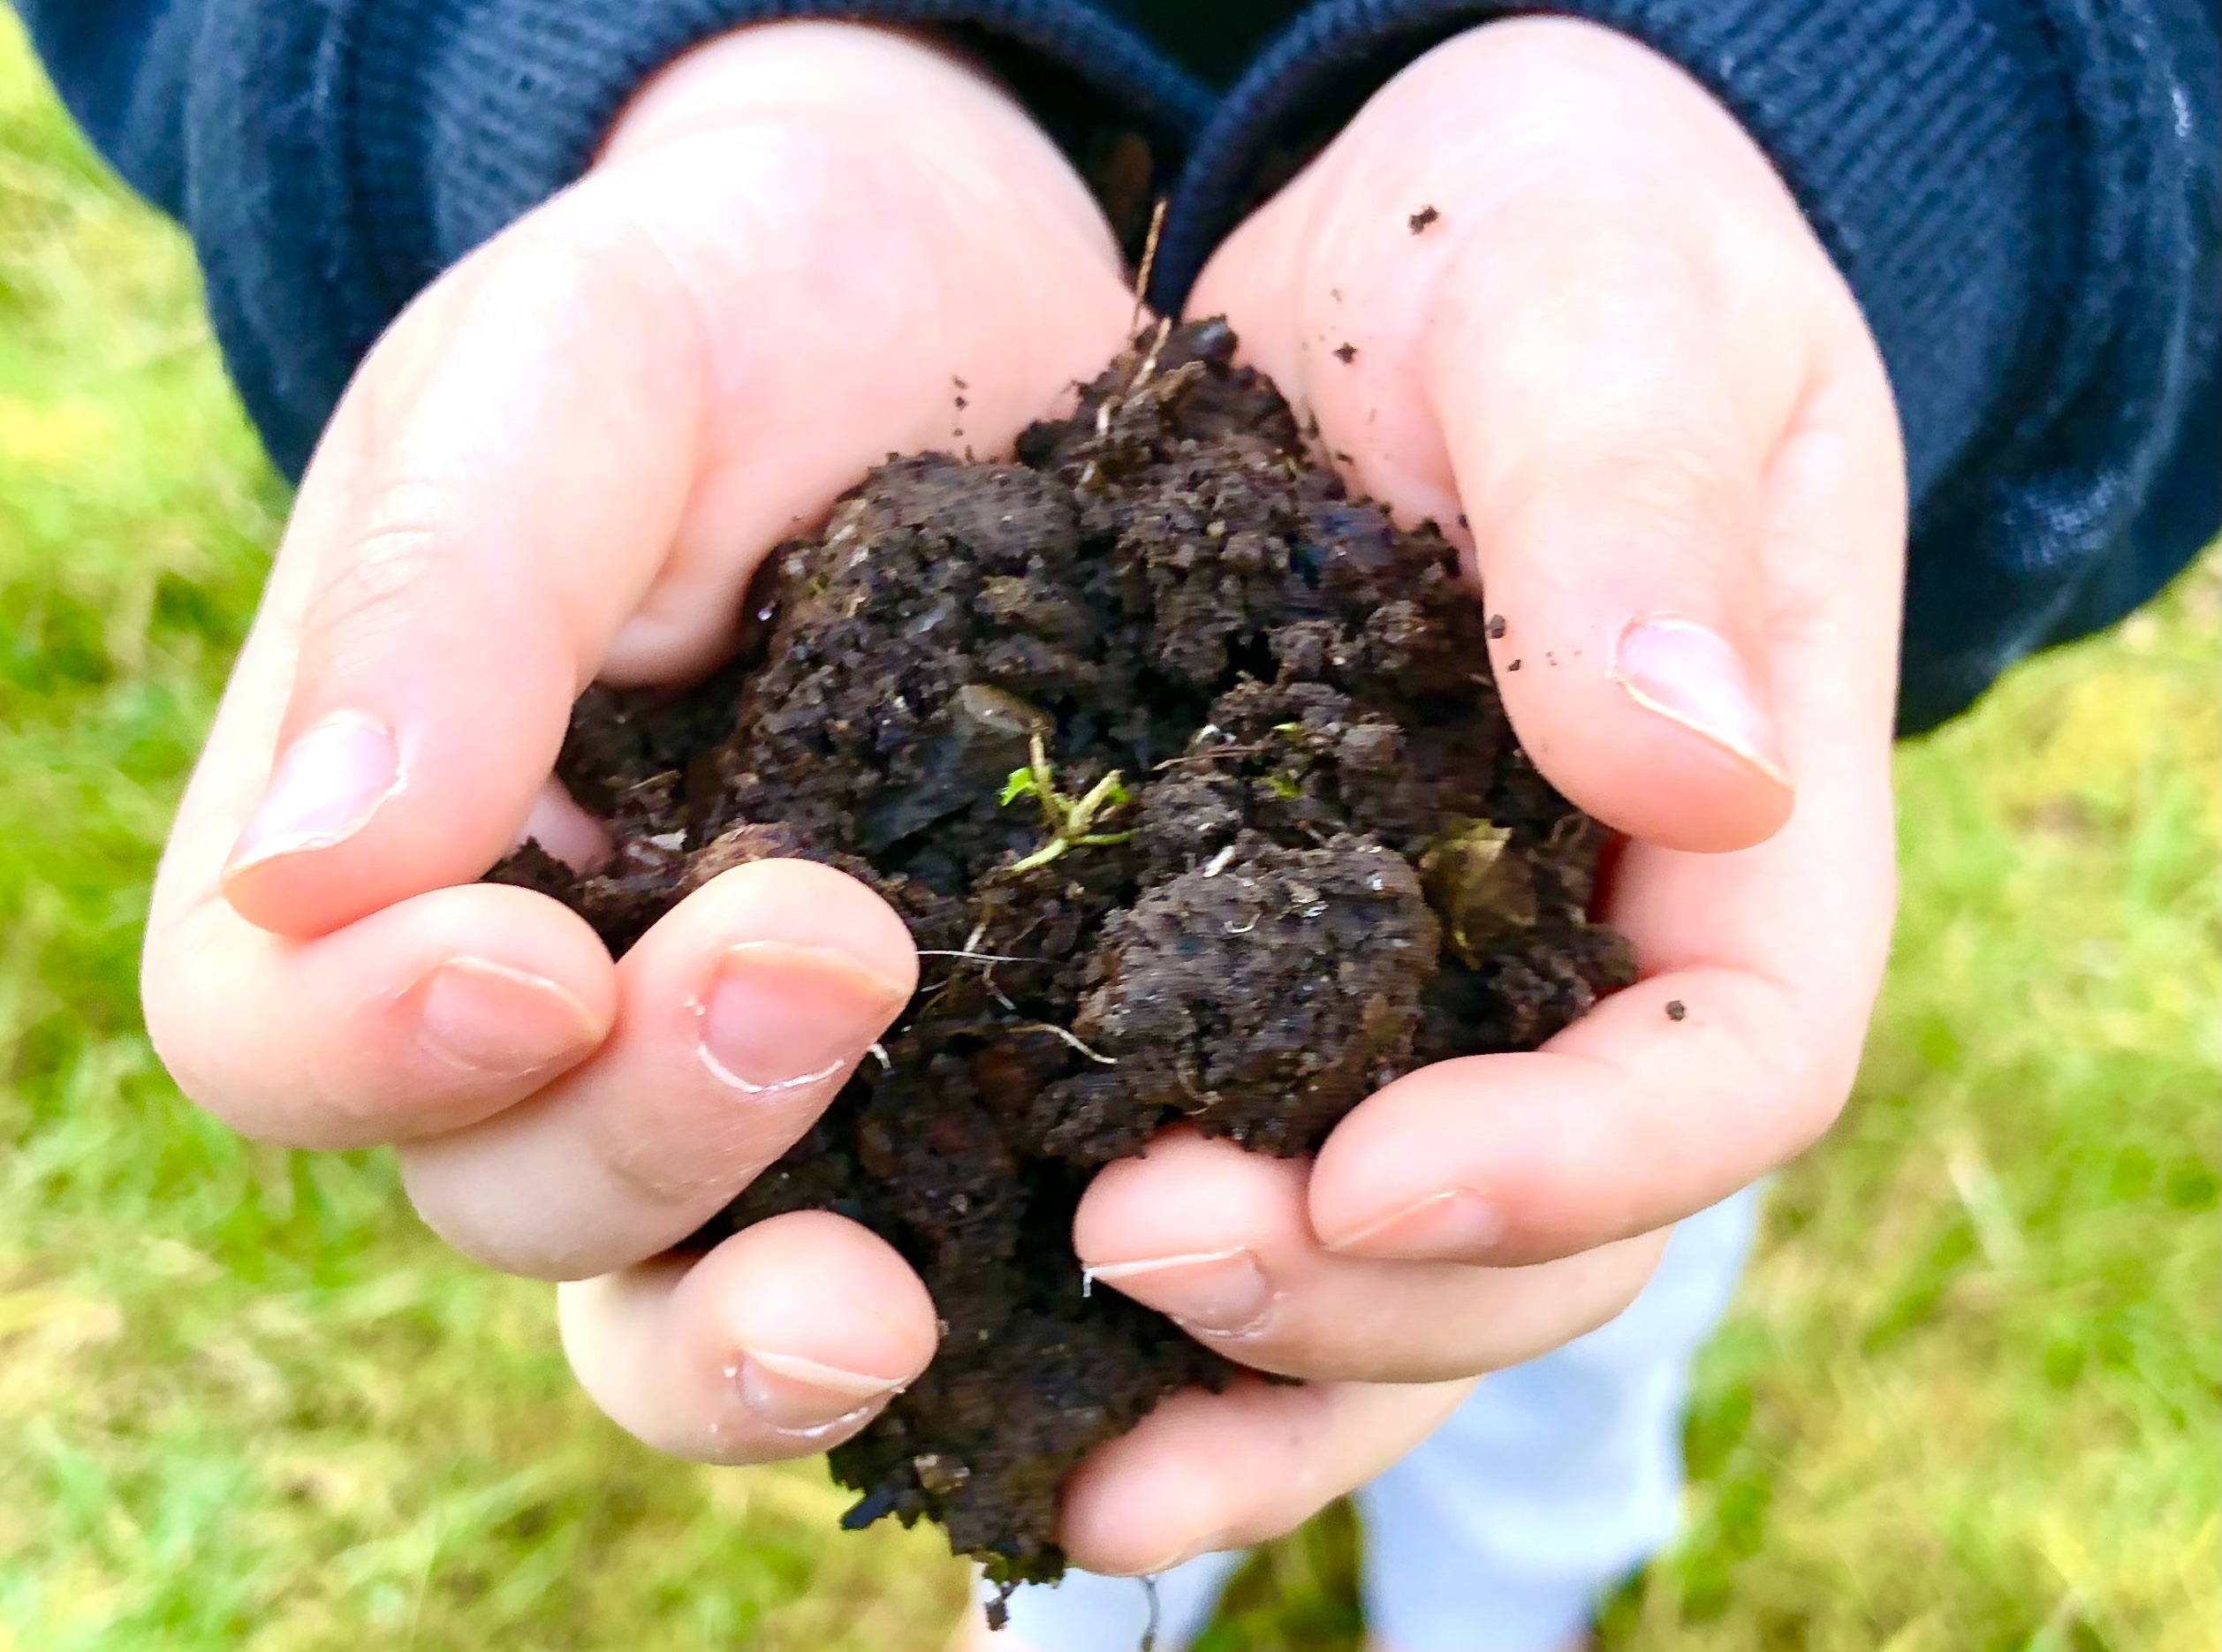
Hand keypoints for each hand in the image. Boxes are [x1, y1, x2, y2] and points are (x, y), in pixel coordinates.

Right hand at [141, 22, 1136, 1463]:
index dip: (376, 1048)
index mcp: (388, 843)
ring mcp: (764, 1071)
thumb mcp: (583, 369)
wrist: (965, 304)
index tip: (537, 964)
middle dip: (649, 1135)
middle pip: (521, 1193)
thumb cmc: (734, 303)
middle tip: (832, 961)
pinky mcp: (963, 1079)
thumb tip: (313, 861)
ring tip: (899, 1300)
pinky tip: (1107, 1269)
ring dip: (777, 1334)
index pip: (280, 1026)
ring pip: (705, 1299)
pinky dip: (1004, 1310)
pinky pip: (949, 1252)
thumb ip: (453, 587)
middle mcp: (558, 1004)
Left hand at [1052, 17, 1904, 1572]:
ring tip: (1059, 1461)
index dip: (1575, 1162)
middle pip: (1531, 1238)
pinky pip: (1212, 1172)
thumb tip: (1700, 774)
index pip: (1725, 1074)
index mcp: (1735, 847)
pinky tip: (972, 1355)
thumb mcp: (1611, 311)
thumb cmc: (1560, 240)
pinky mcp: (1239, 970)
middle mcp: (1576, 970)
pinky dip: (1109, 1301)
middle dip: (1355, 1290)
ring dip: (1231, 1388)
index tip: (1381, 1163)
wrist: (1406, 239)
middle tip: (1146, 1245)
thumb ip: (1641, 522)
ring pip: (1373, 1278)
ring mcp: (1411, 997)